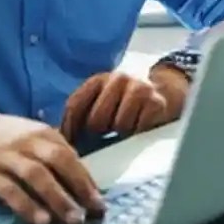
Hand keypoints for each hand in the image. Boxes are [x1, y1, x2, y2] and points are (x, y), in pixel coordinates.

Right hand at [0, 115, 103, 223]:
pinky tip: (40, 220)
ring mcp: (6, 156)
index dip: (86, 178)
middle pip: (58, 160)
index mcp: (42, 134)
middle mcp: (27, 142)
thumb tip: (81, 182)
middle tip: (93, 211)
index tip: (99, 201)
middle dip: (79, 186)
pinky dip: (26, 205)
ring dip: (56, 197)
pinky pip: (8, 189)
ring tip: (72, 219)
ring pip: (36, 175)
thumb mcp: (29, 138)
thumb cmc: (3, 138)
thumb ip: (51, 154)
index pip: (70, 155)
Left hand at [61, 70, 183, 140]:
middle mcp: (119, 79)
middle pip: (97, 120)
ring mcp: (140, 88)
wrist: (165, 91)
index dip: (70, 129)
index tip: (70, 144)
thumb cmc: (125, 102)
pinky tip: (138, 128)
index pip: (75, 105)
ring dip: (121, 133)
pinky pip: (139, 128)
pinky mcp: (157, 101)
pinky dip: (138, 132)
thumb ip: (82, 114)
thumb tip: (58, 138)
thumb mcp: (102, 100)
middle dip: (99, 132)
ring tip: (124, 129)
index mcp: (99, 79)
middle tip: (106, 134)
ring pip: (119, 125)